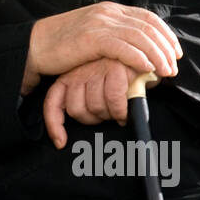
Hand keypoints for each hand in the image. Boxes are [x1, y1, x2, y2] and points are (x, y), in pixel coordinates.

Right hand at [22, 3, 180, 94]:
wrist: (35, 46)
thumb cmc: (63, 45)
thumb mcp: (94, 35)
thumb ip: (114, 36)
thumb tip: (138, 51)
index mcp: (110, 10)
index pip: (148, 18)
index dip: (166, 35)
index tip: (175, 53)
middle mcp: (108, 13)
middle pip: (149, 27)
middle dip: (166, 48)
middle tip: (174, 67)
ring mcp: (100, 24)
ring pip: (140, 37)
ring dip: (158, 55)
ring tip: (165, 72)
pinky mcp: (91, 38)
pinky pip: (123, 47)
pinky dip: (139, 58)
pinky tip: (147, 69)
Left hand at [42, 59, 158, 149]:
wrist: (147, 56)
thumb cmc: (122, 76)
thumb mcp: (98, 87)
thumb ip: (85, 102)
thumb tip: (70, 135)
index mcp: (70, 76)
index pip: (52, 103)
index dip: (55, 126)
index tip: (61, 142)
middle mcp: (79, 71)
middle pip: (76, 110)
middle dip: (94, 119)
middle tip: (108, 113)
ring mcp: (96, 69)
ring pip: (95, 107)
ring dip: (110, 115)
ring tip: (120, 108)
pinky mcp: (114, 68)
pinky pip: (113, 100)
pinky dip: (121, 110)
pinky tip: (127, 109)